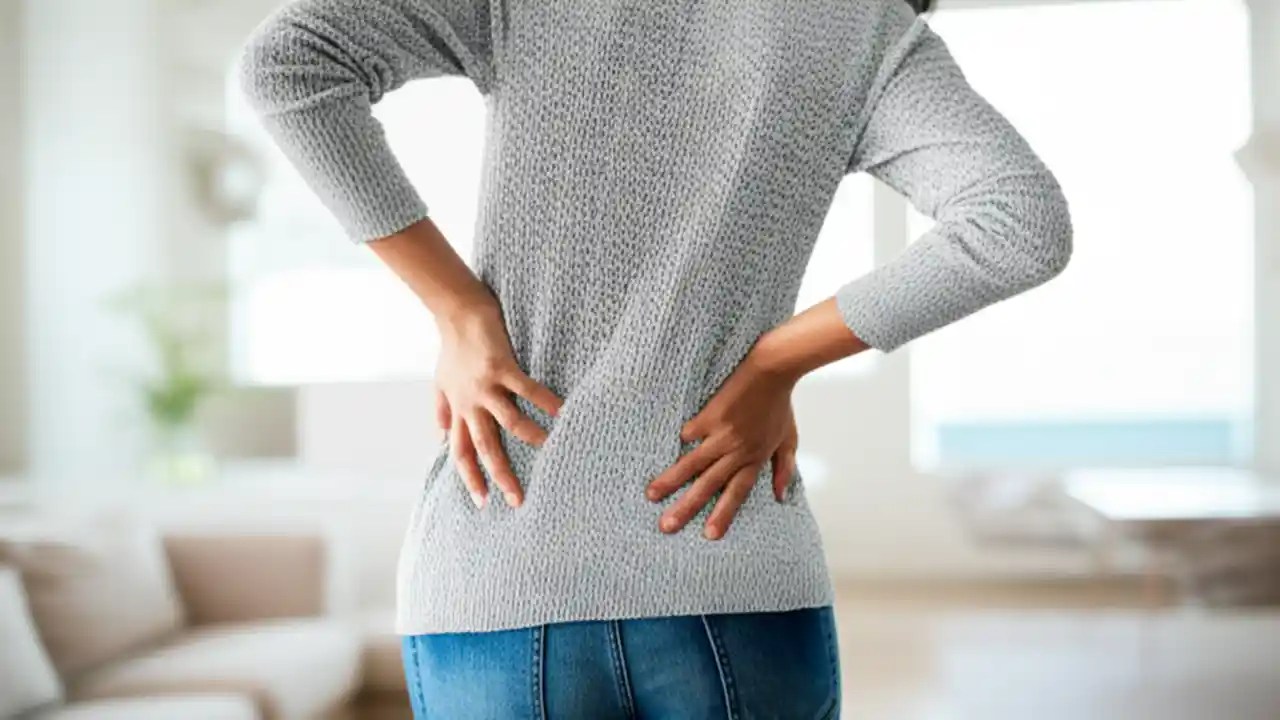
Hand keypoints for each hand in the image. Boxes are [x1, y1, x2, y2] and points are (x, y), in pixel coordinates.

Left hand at [434, 298, 562, 508]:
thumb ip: (441, 412)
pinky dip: (545, 402)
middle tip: (517, 500)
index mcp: (459, 411)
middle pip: (485, 448)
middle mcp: (470, 405)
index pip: (461, 452)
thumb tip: (438, 439)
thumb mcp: (440, 384)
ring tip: (551, 451)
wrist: (456, 314)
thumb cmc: (453, 349)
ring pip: (508, 423)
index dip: (470, 478)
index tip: (482, 502)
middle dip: (501, 475)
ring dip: (531, 438)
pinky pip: (526, 390)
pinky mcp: (501, 367)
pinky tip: (562, 412)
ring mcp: (486, 387)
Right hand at [645, 348, 800, 539]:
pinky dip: (682, 440)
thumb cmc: (780, 405)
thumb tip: (781, 496)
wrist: (771, 371)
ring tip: (652, 496)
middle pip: (709, 486)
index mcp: (755, 458)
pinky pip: (691, 433)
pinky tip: (664, 450)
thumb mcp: (789, 440)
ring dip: (671, 481)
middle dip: (687, 508)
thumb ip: (785, 468)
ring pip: (693, 464)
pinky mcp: (709, 416)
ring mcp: (721, 434)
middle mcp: (736, 451)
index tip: (709, 535)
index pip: (737, 493)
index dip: (724, 514)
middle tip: (667, 526)